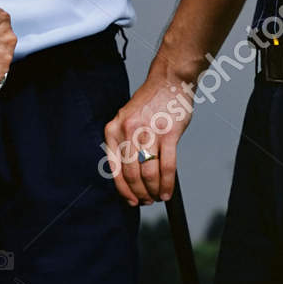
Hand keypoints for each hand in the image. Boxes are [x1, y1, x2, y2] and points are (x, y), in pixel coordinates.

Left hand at [103, 68, 197, 204]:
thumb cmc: (149, 105)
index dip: (123, 189)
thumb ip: (124, 143)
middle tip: (147, 201)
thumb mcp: (127, 120)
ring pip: (148, 172)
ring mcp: (149, 132)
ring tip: (158, 197)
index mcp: (114, 130)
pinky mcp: (169, 133)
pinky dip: (167, 184)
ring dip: (153, 191)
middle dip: (139, 193)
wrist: (168, 81)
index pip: (114, 168)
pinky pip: (167, 166)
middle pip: (131, 173)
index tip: (130, 201)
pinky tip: (168, 191)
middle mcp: (128, 131)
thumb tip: (130, 178)